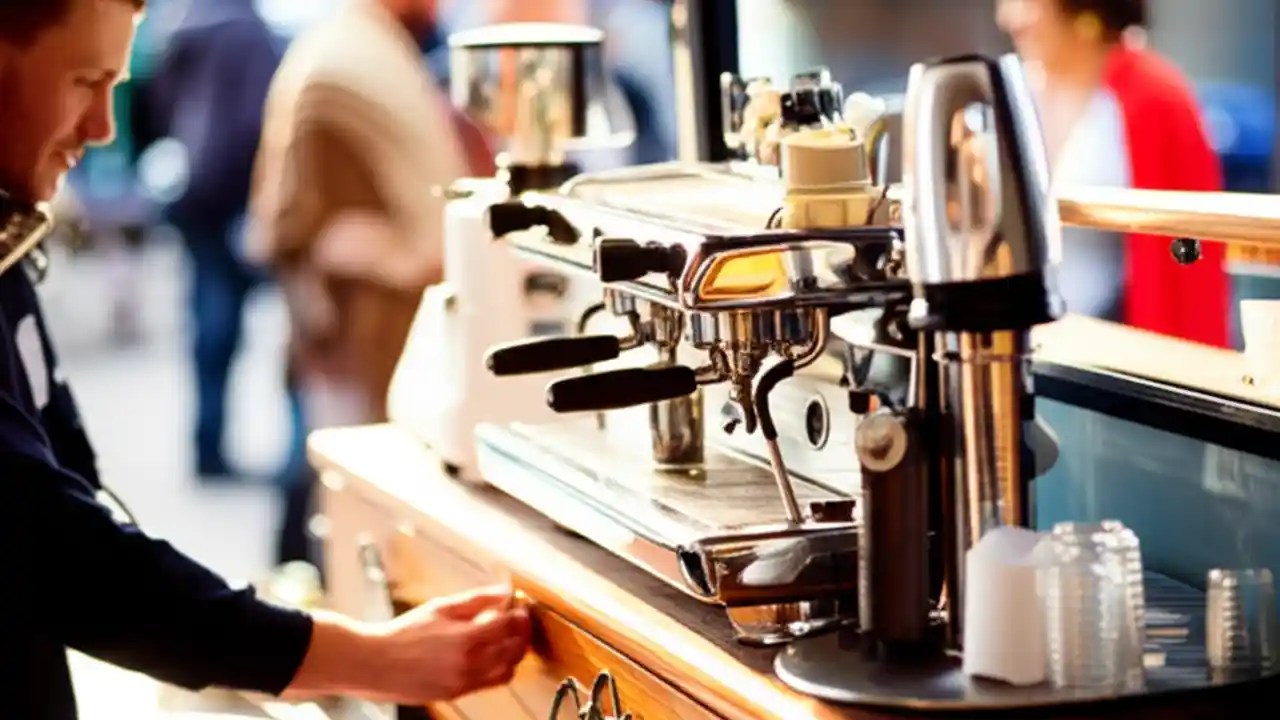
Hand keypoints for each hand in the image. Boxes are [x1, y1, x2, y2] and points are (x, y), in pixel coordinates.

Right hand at [371, 586, 532, 702]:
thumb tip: (504, 592)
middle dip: (521, 634)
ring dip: (513, 654)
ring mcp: (464, 683)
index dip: (519, 615)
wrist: (376, 663)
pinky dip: (497, 668)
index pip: (509, 627)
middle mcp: (470, 665)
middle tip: (518, 622)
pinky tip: (488, 654)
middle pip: (515, 651)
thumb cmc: (404, 633)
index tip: (518, 608)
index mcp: (466, 639)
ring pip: (507, 671)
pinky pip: (490, 683)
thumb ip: (476, 600)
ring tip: (505, 638)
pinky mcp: (457, 694)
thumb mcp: (441, 607)